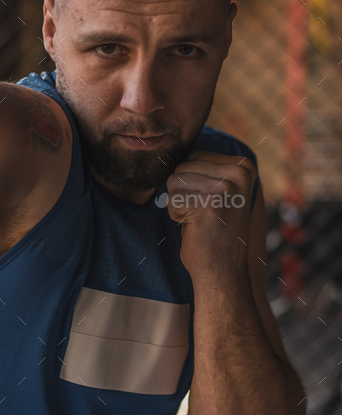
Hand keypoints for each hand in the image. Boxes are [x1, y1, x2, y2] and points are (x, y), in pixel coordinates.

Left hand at [166, 151, 256, 281]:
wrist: (223, 270)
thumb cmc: (216, 231)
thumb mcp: (223, 190)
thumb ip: (210, 168)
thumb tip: (176, 144)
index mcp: (244, 166)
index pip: (193, 157)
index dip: (192, 184)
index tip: (212, 204)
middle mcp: (238, 173)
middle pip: (181, 167)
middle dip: (184, 193)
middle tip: (204, 215)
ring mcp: (224, 188)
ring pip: (173, 182)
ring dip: (179, 204)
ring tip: (200, 220)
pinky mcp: (207, 204)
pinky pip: (171, 199)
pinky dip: (176, 216)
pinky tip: (195, 227)